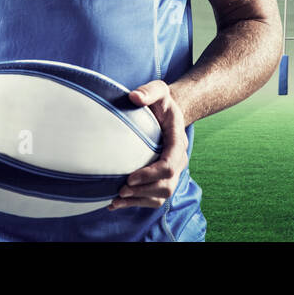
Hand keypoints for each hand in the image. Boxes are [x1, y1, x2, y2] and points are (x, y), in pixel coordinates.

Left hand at [109, 80, 187, 210]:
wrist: (166, 113)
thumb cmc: (161, 102)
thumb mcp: (158, 90)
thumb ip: (149, 91)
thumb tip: (134, 97)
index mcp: (177, 140)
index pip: (170, 164)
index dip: (151, 175)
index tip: (130, 177)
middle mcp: (178, 159)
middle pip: (168, 185)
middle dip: (144, 190)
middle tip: (121, 189)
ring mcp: (172, 172)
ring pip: (162, 196)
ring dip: (140, 200)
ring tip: (117, 198)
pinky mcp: (163, 179)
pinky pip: (155, 199)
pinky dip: (136, 204)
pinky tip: (115, 203)